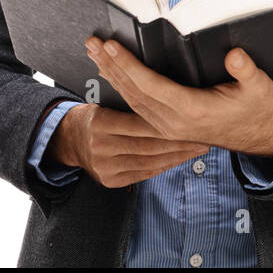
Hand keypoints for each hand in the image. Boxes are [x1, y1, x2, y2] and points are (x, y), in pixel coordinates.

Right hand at [46, 102, 208, 188]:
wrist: (68, 140)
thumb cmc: (94, 115)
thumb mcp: (107, 101)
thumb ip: (131, 100)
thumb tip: (160, 92)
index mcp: (101, 122)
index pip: (141, 124)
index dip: (169, 125)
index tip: (192, 123)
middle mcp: (101, 147)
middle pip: (149, 146)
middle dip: (180, 144)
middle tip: (203, 138)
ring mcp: (104, 167)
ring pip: (149, 162)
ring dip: (176, 157)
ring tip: (197, 150)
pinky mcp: (109, 180)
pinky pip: (142, 174)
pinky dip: (163, 167)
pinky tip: (178, 161)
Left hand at [84, 38, 272, 157]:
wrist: (262, 137)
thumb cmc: (259, 109)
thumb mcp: (260, 87)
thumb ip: (246, 70)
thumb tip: (235, 56)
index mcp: (192, 110)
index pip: (149, 85)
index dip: (127, 64)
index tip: (111, 46)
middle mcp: (175, 122)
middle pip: (133, 92)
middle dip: (110, 66)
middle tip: (92, 44)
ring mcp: (170, 127)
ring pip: (132, 101)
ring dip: (112, 76)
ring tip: (96, 55)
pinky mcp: (170, 127)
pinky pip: (139, 107)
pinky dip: (123, 89)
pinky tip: (115, 76)